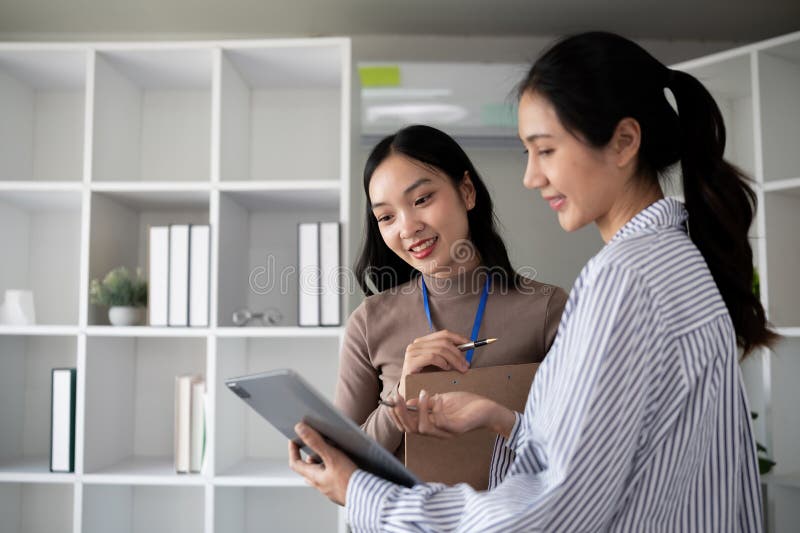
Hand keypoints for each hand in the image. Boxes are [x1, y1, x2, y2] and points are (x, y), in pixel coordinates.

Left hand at [288, 423, 356, 505]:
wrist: (367, 497)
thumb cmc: (349, 478)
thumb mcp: (332, 456)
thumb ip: (315, 442)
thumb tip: (299, 429)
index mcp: (314, 477)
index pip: (295, 463)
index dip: (292, 450)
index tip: (294, 439)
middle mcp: (320, 485)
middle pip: (307, 469)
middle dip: (309, 456)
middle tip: (314, 445)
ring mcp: (330, 489)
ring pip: (321, 474)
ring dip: (322, 462)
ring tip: (331, 450)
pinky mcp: (341, 491)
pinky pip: (332, 478)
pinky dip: (333, 469)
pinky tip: (344, 463)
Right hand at [389, 390, 515, 438]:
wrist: (488, 409)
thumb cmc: (465, 405)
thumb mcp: (441, 401)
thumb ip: (426, 403)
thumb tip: (408, 401)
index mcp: (431, 425)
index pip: (408, 426)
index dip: (397, 415)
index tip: (392, 399)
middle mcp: (437, 432)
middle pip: (411, 429)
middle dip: (402, 413)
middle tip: (398, 397)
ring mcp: (447, 432)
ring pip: (424, 428)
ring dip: (420, 410)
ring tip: (423, 393)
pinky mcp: (458, 429)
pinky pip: (442, 423)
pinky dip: (437, 410)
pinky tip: (438, 398)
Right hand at [399, 330, 470, 396]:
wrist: (409, 392)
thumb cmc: (424, 378)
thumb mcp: (437, 364)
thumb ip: (447, 355)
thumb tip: (464, 350)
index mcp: (422, 342)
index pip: (443, 334)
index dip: (458, 338)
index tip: (470, 343)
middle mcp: (416, 345)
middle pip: (443, 342)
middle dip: (458, 353)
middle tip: (466, 364)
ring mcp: (412, 353)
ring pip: (440, 349)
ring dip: (453, 359)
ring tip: (459, 368)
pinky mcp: (411, 362)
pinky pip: (432, 357)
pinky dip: (442, 362)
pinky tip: (446, 369)